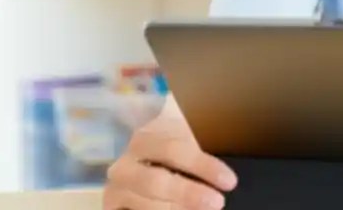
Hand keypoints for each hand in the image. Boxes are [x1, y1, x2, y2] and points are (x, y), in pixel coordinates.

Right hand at [103, 111, 236, 209]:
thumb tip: (228, 139)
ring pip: (146, 204)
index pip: (174, 151)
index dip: (203, 166)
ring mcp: (116, 190)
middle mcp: (125, 165)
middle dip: (188, 193)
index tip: (230, 181)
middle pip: (156, 181)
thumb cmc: (176, 150)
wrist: (145, 161)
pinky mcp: (112, 208)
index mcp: (145, 139)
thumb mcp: (188, 140)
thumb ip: (201, 141)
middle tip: (218, 202)